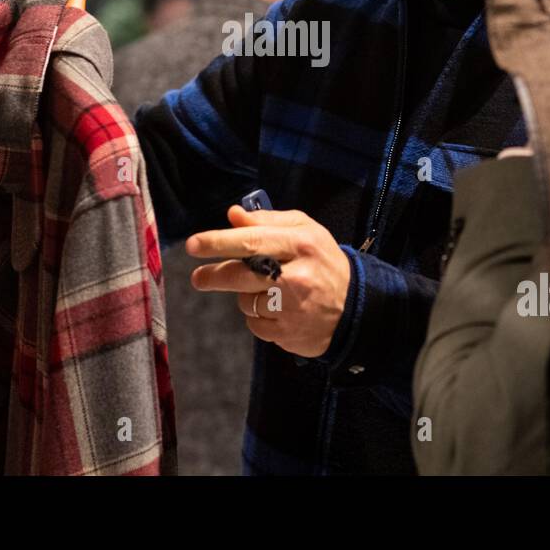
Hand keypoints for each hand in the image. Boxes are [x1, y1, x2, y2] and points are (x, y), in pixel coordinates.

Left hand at [186, 206, 350, 357]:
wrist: (356, 308)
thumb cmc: (322, 261)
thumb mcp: (304, 231)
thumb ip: (268, 221)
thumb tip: (233, 215)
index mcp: (301, 244)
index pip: (251, 241)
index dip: (218, 242)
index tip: (194, 245)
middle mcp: (297, 277)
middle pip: (240, 275)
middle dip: (214, 275)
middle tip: (199, 277)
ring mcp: (292, 309)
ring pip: (245, 301)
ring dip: (246, 295)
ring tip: (266, 290)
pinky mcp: (288, 334)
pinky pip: (254, 324)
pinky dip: (257, 316)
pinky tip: (276, 309)